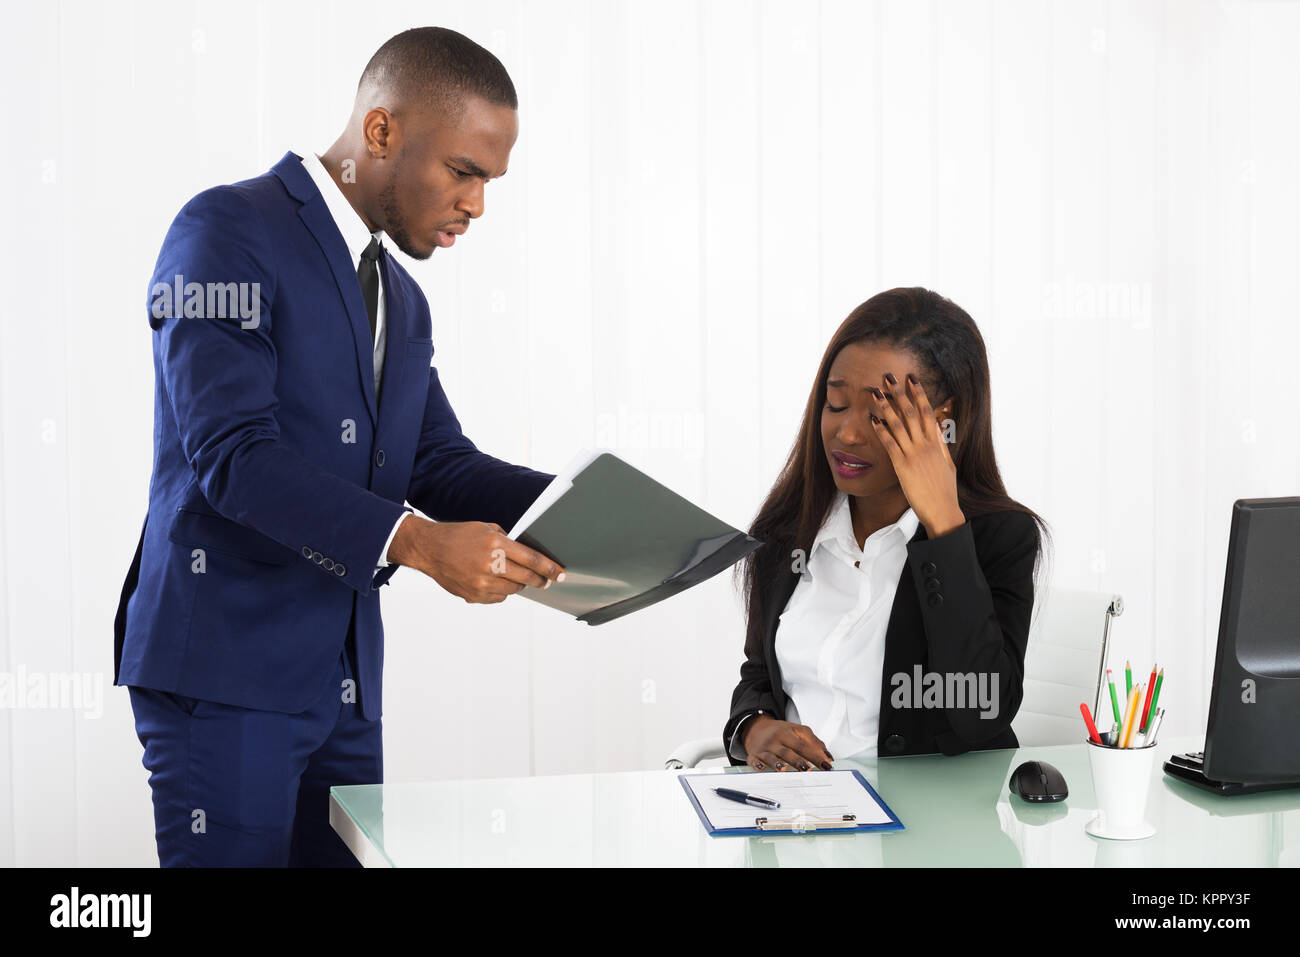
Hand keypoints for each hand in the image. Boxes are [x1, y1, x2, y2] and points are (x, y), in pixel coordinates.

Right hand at [387, 515, 564, 602]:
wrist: (430, 549)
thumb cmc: (459, 536)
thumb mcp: (486, 529)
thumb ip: (508, 541)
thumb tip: (529, 555)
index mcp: (495, 544)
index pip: (532, 559)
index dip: (550, 568)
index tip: (561, 574)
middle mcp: (490, 564)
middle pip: (526, 577)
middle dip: (540, 579)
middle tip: (547, 580)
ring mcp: (481, 583)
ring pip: (514, 588)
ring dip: (518, 583)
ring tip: (508, 573)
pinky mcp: (474, 596)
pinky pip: (499, 597)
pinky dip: (501, 590)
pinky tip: (492, 580)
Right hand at [741, 715, 833, 770]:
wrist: (756, 728)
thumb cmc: (780, 732)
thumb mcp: (797, 731)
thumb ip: (814, 742)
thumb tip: (827, 757)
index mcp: (787, 734)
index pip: (803, 746)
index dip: (815, 756)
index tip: (826, 765)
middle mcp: (775, 741)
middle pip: (787, 752)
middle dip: (797, 761)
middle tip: (807, 769)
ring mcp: (764, 749)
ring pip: (771, 757)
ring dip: (777, 763)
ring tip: (784, 769)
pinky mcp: (754, 756)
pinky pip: (754, 761)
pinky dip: (757, 765)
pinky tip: (761, 768)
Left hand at [870, 372, 964, 537]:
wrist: (943, 510)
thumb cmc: (944, 489)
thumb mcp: (947, 463)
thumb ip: (941, 444)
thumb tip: (938, 428)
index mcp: (936, 443)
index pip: (928, 411)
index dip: (919, 394)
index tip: (912, 379)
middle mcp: (926, 445)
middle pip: (912, 412)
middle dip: (900, 393)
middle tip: (889, 377)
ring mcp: (914, 455)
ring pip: (899, 425)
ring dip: (886, 407)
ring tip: (876, 392)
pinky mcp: (903, 466)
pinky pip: (890, 444)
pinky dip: (881, 431)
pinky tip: (873, 420)